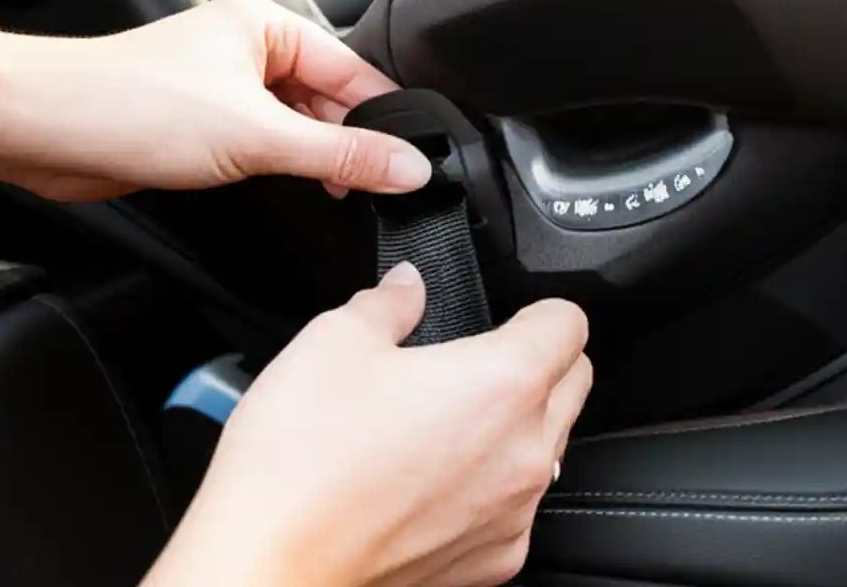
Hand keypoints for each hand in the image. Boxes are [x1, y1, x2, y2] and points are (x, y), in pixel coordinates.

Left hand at [0, 0, 429, 199]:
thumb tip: (406, 166)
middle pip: (328, 97)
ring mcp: (225, 86)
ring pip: (297, 123)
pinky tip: (295, 187)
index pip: (352, 70)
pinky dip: (286, 165)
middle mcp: (247, 48)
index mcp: (265, 24)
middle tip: (378, 185)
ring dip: (317, 157)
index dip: (386, 117)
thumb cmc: (130, 105)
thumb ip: (340, 154)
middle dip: (351, 142)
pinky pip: (265, 142)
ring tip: (339, 191)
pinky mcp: (204, 123)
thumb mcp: (257, 135)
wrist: (44, 130)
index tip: (415, 161)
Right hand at [142, 263, 591, 586]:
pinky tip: (428, 480)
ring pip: (548, 448)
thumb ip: (387, 303)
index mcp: (502, 382)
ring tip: (441, 423)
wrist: (272, 561)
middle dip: (540, 364)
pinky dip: (489, 489)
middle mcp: (524, 450)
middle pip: (574, 384)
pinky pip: (515, 508)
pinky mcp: (494, 560)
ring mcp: (513, 512)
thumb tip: (406, 286)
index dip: (538, 308)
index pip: (568, 323)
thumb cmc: (299, 460)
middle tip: (474, 362)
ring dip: (516, 428)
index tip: (511, 314)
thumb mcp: (333, 342)